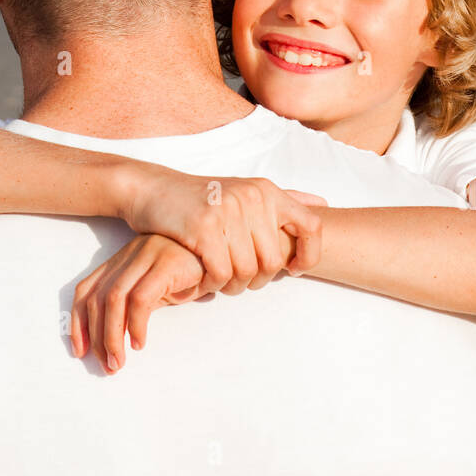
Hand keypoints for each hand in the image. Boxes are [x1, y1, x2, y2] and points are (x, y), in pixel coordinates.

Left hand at [70, 234, 207, 372]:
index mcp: (122, 260)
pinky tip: (140, 342)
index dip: (78, 322)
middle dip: (97, 336)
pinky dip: (136, 325)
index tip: (81, 350)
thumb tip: (113, 340)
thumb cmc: (191, 273)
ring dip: (112, 336)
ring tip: (119, 361)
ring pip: (114, 299)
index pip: (87, 289)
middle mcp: (129, 254)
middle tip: (107, 365)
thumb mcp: (158, 290)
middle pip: (97, 297)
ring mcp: (147, 255)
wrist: (223, 253)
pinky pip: (141, 298)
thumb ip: (135, 306)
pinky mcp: (165, 263)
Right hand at [122, 166, 325, 294]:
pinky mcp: (202, 227)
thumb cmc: (202, 198)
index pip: (312, 226)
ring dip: (232, 286)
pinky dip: (213, 284)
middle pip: (274, 261)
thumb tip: (323, 203)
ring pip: (247, 271)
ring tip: (220, 281)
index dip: (309, 255)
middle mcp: (252, 197)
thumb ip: (284, 200)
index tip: (292, 269)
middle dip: (258, 280)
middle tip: (239, 280)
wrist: (152, 189)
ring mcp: (227, 210)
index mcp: (267, 190)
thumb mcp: (245, 191)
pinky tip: (203, 280)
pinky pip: (221, 273)